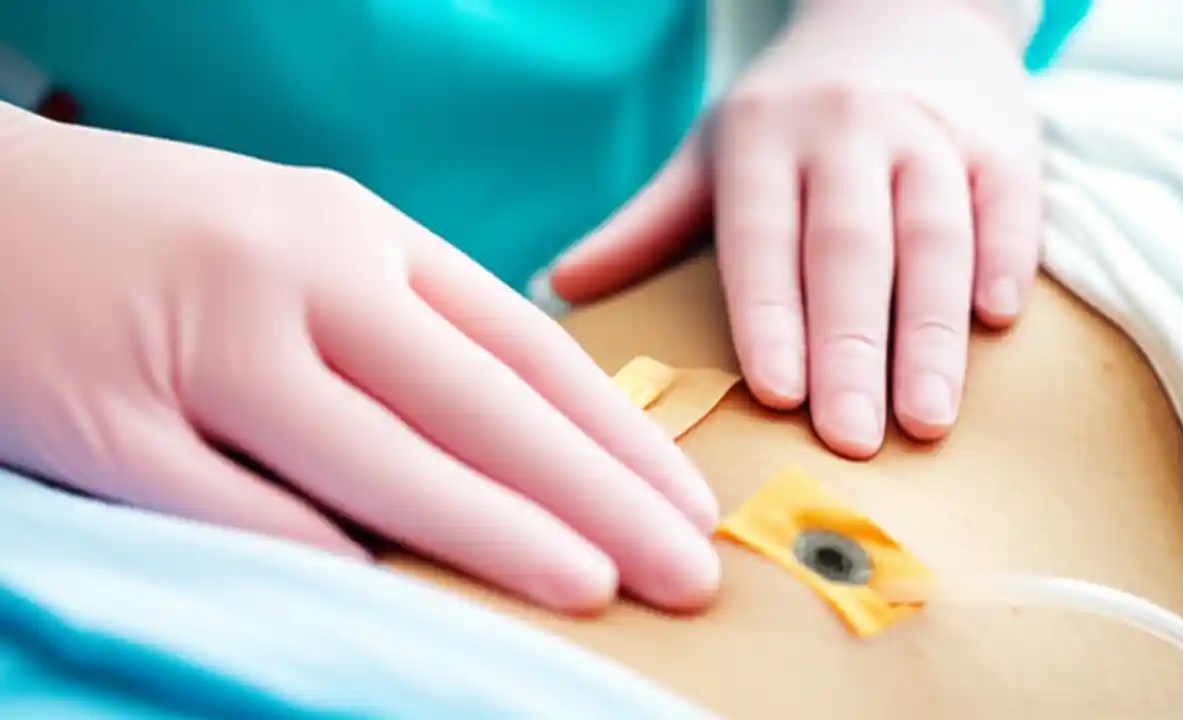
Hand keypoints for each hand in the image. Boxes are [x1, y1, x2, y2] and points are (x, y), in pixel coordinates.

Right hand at [0, 108, 719, 612]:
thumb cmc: (170, 239)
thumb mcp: (305, 247)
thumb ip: (407, 330)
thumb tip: (523, 445)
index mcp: (356, 233)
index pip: (520, 344)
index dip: (615, 430)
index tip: (687, 497)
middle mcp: (294, 278)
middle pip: (476, 403)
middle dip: (595, 493)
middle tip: (686, 568)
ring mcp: (198, 346)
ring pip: (371, 457)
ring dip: (491, 530)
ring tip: (594, 588)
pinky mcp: (104, 420)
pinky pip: (228, 504)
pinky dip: (315, 552)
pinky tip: (397, 598)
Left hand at [552, 0, 1040, 456]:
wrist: (901, 11)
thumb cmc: (792, 108)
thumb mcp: (712, 151)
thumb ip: (647, 223)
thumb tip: (559, 287)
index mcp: (763, 140)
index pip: (761, 238)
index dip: (769, 316)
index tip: (777, 395)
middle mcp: (845, 131)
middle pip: (848, 248)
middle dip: (850, 348)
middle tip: (850, 441)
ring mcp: (929, 132)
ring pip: (933, 235)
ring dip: (930, 331)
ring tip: (927, 419)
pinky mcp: (1001, 139)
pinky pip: (1008, 201)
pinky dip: (1005, 258)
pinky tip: (996, 324)